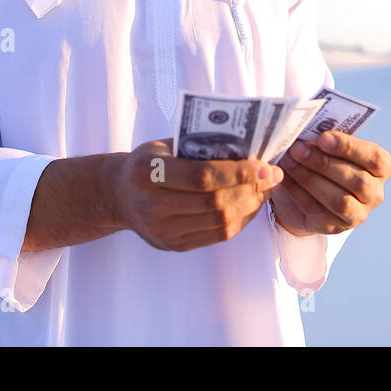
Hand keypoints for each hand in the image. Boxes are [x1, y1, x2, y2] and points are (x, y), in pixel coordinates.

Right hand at [111, 139, 284, 251]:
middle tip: (272, 176)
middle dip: (251, 189)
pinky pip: (216, 235)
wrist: (119, 194)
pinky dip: (240, 220)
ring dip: (250, 206)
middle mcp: (151, 204)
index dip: (238, 172)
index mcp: (147, 172)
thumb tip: (250, 150)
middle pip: (215, 202)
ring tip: (264, 189)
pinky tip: (249, 205)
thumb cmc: (150, 162)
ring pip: (220, 222)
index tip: (265, 165)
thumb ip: (199, 147)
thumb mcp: (166, 145)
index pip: (202, 176)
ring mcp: (161, 230)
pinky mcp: (172, 245)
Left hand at [270, 131, 390, 235]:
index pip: (375, 158)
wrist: (306, 191)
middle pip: (357, 181)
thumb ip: (325, 137)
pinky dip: (298, 193)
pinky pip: (317, 211)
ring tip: (288, 162)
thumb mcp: (326, 145)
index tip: (322, 138)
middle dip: (324, 163)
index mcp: (380, 167)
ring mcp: (358, 214)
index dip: (350, 147)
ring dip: (310, 179)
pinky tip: (284, 178)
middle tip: (297, 149)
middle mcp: (375, 193)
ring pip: (339, 200)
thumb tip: (306, 129)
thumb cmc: (321, 158)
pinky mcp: (335, 227)